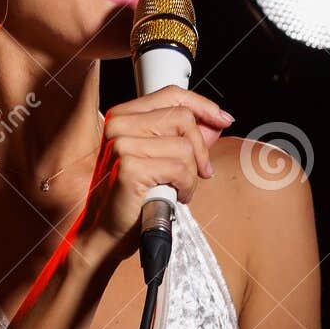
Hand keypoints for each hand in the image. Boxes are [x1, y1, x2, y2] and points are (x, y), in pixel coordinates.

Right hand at [77, 86, 232, 258]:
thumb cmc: (132, 199)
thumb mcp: (159, 160)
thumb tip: (215, 123)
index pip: (171, 95)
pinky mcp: (129, 167)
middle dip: (200, 149)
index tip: (222, 119)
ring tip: (179, 189)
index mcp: (123, 117)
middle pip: (182, 118)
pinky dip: (186, 186)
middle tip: (201, 172)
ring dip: (192, 174)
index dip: (202, 105)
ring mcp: (121, 144)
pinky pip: (179, 169)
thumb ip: (184, 137)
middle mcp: (118, 125)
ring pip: (184, 146)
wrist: (108, 233)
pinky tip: (175, 196)